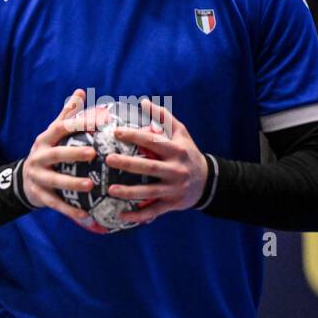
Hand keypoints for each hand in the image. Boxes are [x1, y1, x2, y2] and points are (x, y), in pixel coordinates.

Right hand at [22, 88, 105, 230]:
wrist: (22, 181)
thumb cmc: (47, 153)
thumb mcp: (52, 135)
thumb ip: (66, 116)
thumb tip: (80, 91)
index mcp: (44, 140)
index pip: (59, 128)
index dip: (77, 124)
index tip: (99, 121)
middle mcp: (38, 158)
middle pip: (55, 155)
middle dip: (72, 154)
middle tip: (93, 154)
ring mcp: (36, 177)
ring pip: (54, 181)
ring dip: (71, 184)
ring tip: (90, 185)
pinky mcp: (38, 195)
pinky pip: (55, 203)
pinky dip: (69, 210)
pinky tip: (86, 215)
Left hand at [107, 102, 206, 224]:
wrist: (209, 181)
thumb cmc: (188, 154)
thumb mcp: (181, 135)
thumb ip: (163, 118)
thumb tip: (143, 102)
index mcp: (177, 151)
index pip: (154, 142)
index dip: (135, 136)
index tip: (116, 132)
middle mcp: (176, 170)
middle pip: (149, 167)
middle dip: (128, 164)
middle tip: (108, 159)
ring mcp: (174, 189)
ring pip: (149, 192)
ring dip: (129, 192)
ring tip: (110, 189)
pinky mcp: (172, 204)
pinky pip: (153, 211)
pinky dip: (138, 215)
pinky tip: (121, 215)